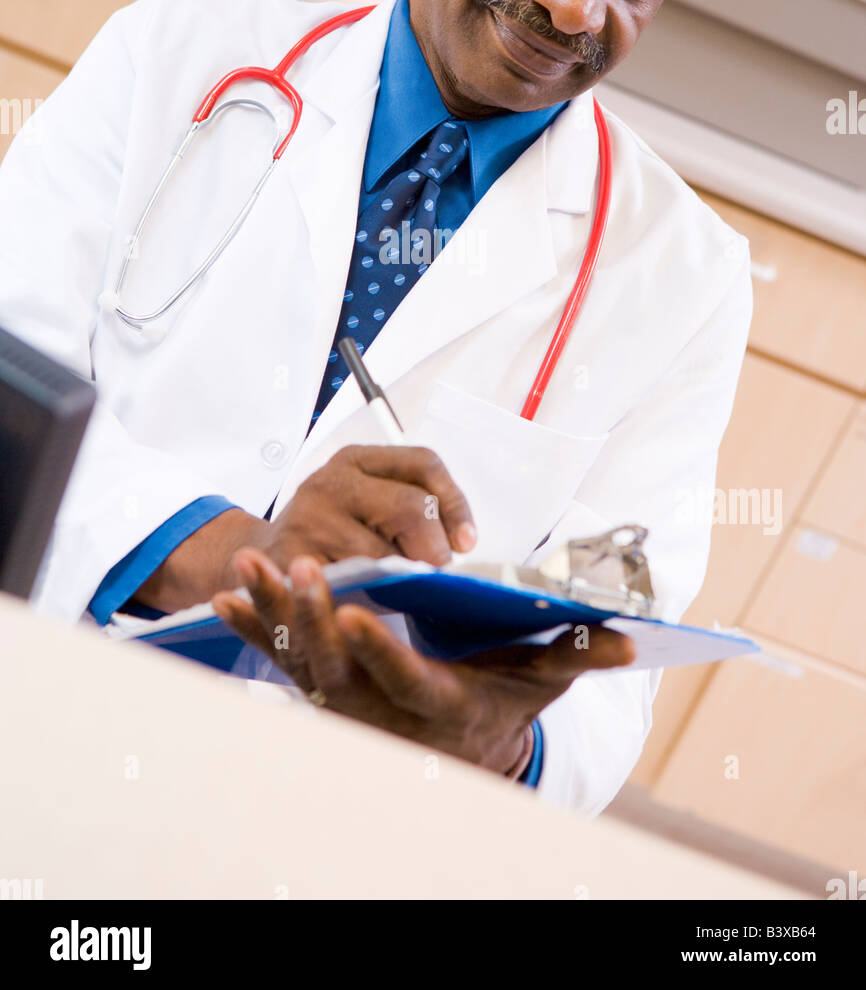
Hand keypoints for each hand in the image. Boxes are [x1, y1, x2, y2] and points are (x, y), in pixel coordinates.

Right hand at [134, 445, 474, 612]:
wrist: (253, 561)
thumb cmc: (328, 535)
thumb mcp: (364, 504)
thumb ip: (408, 511)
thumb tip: (460, 544)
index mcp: (357, 460)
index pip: (423, 464)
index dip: (454, 504)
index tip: (466, 543)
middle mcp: (331, 481)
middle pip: (409, 507)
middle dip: (432, 547)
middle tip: (432, 572)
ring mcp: (307, 518)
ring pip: (382, 553)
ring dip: (401, 578)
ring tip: (399, 589)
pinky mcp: (290, 558)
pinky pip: (347, 585)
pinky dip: (367, 601)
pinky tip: (374, 608)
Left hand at [213, 549, 636, 776]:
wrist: (458, 744)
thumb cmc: (503, 700)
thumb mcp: (541, 682)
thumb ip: (575, 656)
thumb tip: (627, 639)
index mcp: (438, 705)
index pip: (406, 682)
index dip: (381, 654)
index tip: (356, 617)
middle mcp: (382, 710)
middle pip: (339, 670)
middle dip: (314, 620)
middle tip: (299, 568)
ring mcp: (346, 700)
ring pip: (300, 661)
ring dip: (272, 616)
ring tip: (247, 568)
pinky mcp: (324, 686)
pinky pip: (281, 658)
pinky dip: (254, 628)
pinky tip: (223, 596)